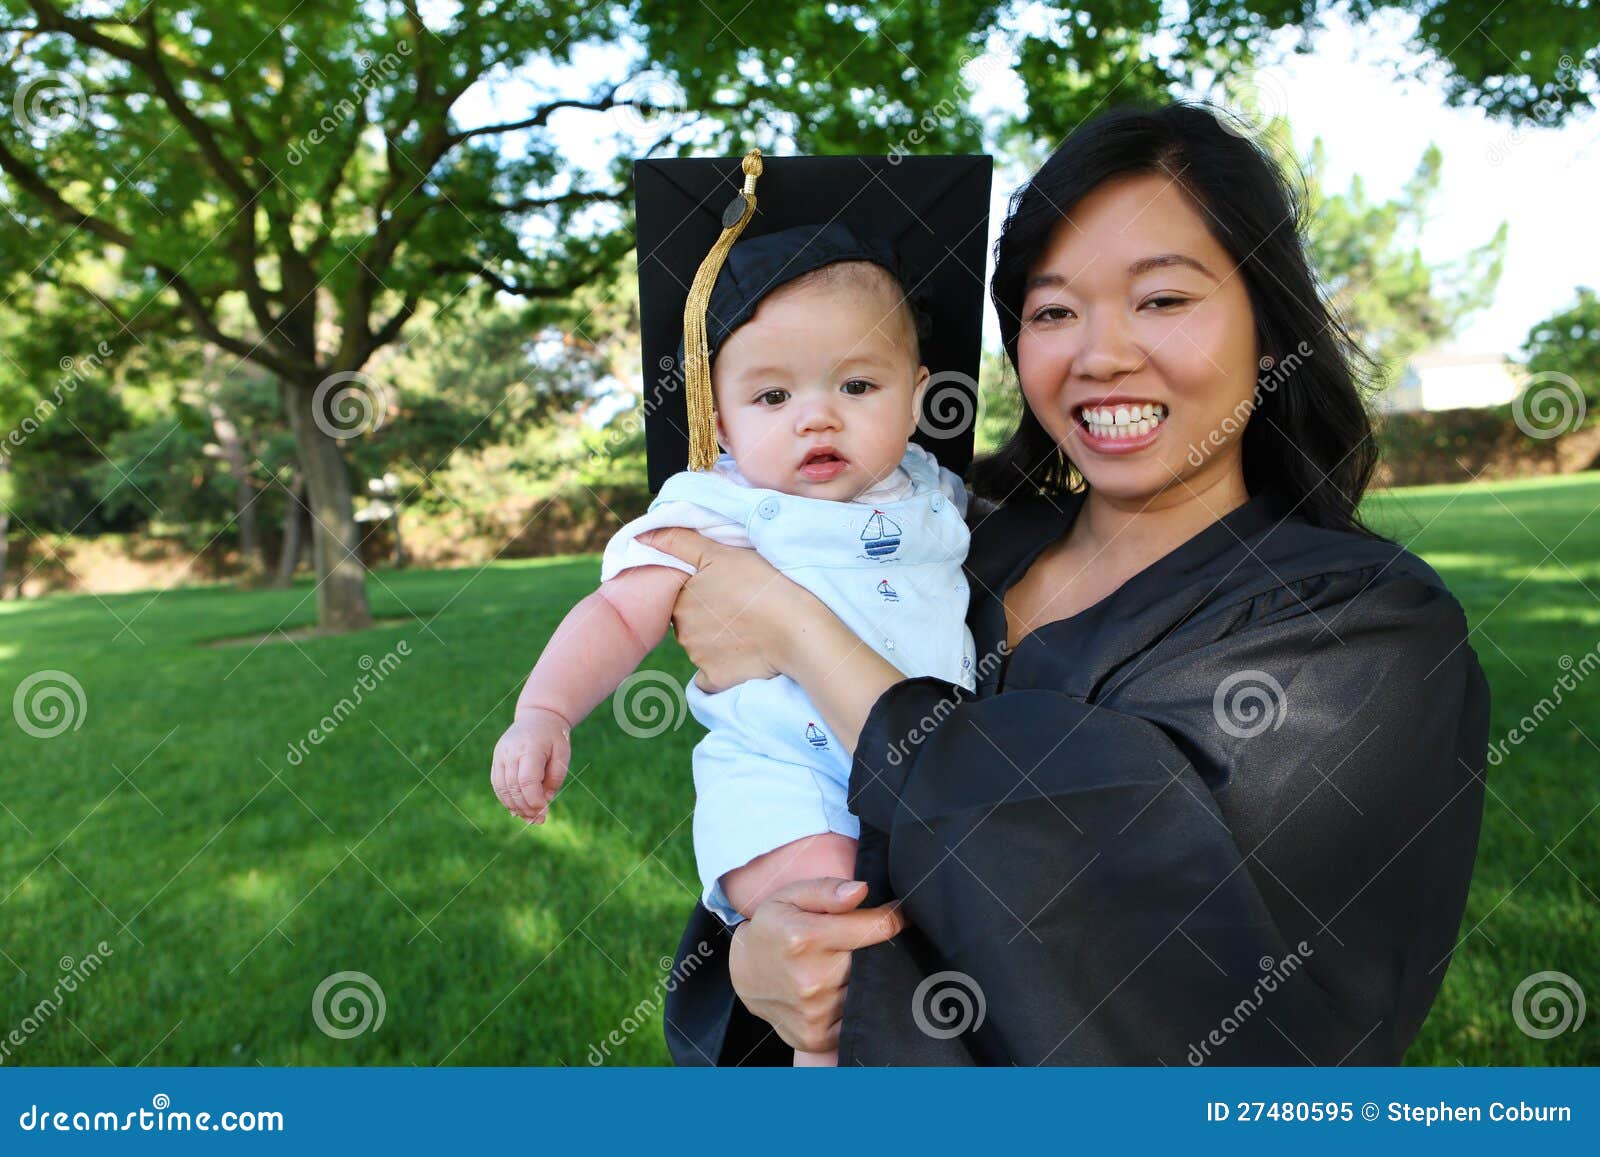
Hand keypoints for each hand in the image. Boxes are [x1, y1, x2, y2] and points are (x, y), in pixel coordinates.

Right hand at [490, 707, 571, 823]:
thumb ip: (554, 780)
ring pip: (502, 788)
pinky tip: (518, 809)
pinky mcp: (496, 759)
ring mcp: (500, 755)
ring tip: (530, 817)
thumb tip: (543, 803)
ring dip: (515, 807)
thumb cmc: (554, 738)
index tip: (545, 811)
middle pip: (513, 787)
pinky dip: (506, 799)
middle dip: (526, 807)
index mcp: (530, 748)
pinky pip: (497, 784)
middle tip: (540, 819)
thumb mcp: (562, 755)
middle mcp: (510, 751)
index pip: (526, 781)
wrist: (538, 716)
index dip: (534, 800)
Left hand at [636, 527, 818, 692]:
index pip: (683, 596)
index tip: (729, 588)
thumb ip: (680, 542)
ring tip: (750, 628)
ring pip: (701, 647)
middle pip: (690, 622)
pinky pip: (711, 675)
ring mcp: (698, 659)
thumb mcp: (721, 553)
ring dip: (718, 640)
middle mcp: (681, 633)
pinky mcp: (715, 680)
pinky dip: (724, 666)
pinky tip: (745, 654)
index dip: (705, 591)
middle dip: (709, 616)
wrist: (796, 630)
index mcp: (680, 600)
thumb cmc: (761, 585)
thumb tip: (642, 537)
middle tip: (741, 606)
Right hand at [727, 877, 905, 1053]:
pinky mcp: (817, 1037)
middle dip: (871, 949)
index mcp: (806, 938)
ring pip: (867, 991)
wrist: (745, 974)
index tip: (897, 914)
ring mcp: (815, 1012)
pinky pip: (855, 1020)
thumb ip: (827, 891)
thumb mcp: (790, 896)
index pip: (876, 927)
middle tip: (855, 943)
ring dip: (863, 979)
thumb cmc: (773, 929)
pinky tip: (837, 993)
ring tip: (841, 967)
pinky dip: (853, 1006)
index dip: (893, 917)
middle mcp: (812, 978)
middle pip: (874, 961)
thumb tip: (861, 890)